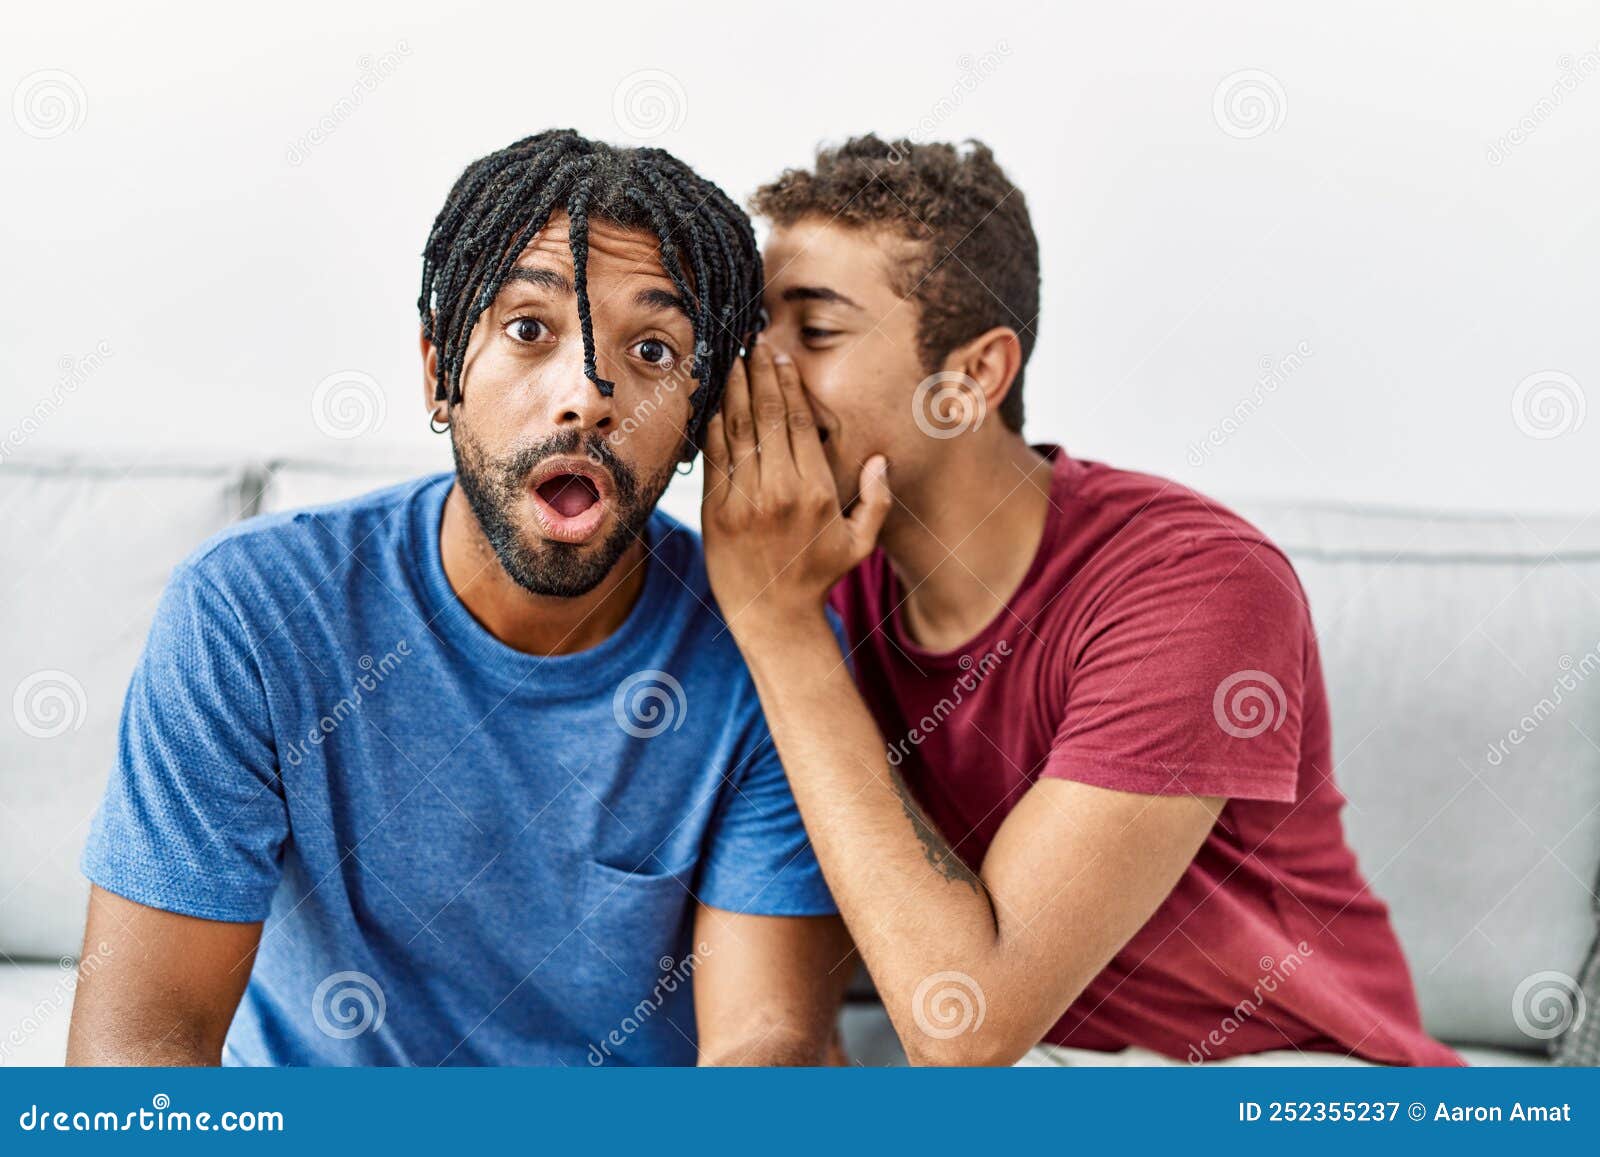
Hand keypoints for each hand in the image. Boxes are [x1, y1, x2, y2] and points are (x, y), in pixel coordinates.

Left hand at [701, 340, 889, 637]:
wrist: (773, 616)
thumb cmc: (818, 577)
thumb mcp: (860, 542)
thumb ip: (876, 499)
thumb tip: (881, 459)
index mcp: (818, 490)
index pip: (801, 423)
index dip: (789, 384)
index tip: (781, 359)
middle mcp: (781, 490)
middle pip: (768, 416)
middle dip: (759, 374)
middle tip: (753, 344)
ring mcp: (746, 500)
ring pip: (738, 430)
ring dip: (733, 391)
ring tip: (732, 361)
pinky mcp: (717, 511)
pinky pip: (714, 458)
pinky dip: (712, 426)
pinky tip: (713, 403)